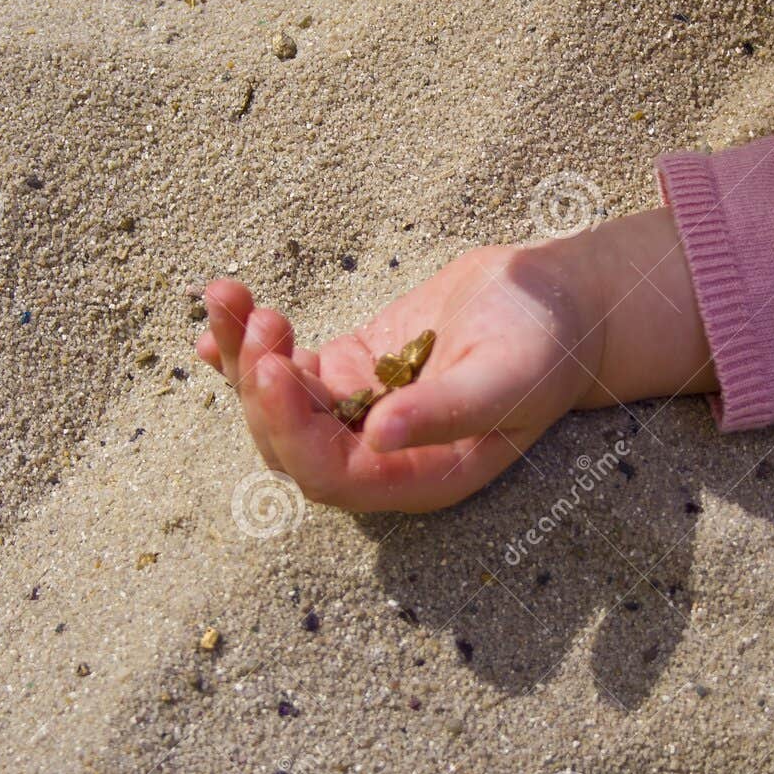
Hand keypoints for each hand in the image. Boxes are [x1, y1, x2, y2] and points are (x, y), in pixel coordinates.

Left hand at [197, 242, 605, 511]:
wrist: (553, 302)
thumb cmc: (543, 347)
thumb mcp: (506, 377)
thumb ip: (447, 412)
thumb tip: (378, 437)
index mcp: (417, 478)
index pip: (332, 476)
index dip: (292, 430)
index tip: (273, 367)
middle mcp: (379, 459)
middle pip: (288, 444)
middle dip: (258, 387)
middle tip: (260, 321)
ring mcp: (357, 415)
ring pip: (277, 404)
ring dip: (243, 356)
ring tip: (227, 296)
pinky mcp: (347, 374)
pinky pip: (285, 371)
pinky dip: (246, 346)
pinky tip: (220, 316)